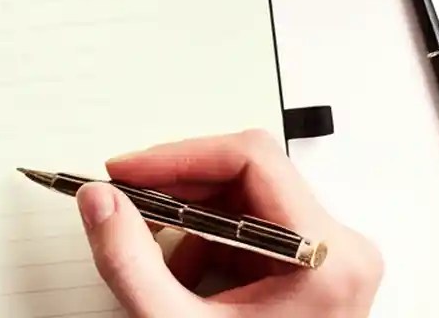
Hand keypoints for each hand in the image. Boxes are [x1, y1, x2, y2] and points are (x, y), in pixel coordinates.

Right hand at [78, 130, 381, 316]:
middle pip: (245, 175)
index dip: (178, 157)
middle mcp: (338, 249)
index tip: (128, 172)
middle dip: (175, 192)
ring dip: (187, 224)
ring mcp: (327, 259)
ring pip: (242, 201)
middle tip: (124, 202)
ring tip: (159, 265)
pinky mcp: (308, 270)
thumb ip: (129, 261)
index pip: (250, 159)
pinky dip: (204, 245)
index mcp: (325, 256)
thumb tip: (101, 203)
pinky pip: (248, 230)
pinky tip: (184, 281)